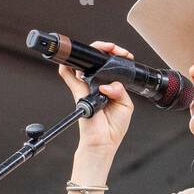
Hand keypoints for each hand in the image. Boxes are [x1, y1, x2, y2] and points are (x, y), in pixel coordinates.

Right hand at [60, 40, 134, 157]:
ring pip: (84, 65)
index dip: (117, 57)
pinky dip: (67, 67)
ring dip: (92, 53)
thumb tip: (109, 84)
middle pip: (97, 62)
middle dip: (106, 50)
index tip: (125, 55)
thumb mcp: (126, 105)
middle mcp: (97, 86)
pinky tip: (71, 60)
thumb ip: (121, 90)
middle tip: (114, 50)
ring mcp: (87, 88)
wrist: (102, 143)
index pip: (111, 67)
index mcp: (110, 88)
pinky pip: (69, 77)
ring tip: (104, 50)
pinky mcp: (79, 94)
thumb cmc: (113, 128)